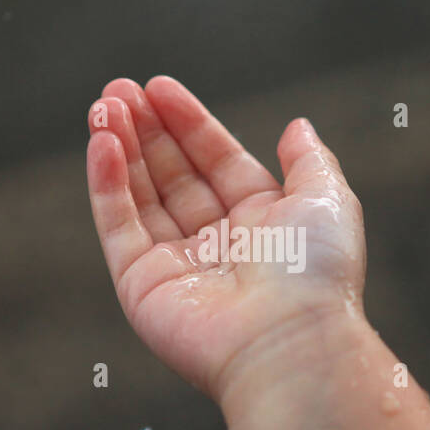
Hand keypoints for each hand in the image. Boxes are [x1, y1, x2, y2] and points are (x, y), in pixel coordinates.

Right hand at [85, 76, 366, 398]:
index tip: (159, 86)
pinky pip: (119, 226)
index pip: (217, 161)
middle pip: (174, 175)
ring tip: (103, 105)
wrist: (290, 343)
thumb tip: (297, 125)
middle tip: (119, 89)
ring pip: (141, 196)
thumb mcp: (327, 199)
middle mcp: (219, 245)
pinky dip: (107, 185)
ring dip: (120, 148)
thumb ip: (309, 160)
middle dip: (147, 130)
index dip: (189, 123)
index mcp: (263, 223)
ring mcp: (178, 267)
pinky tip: (102, 143)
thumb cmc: (316, 275)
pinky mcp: (142, 287)